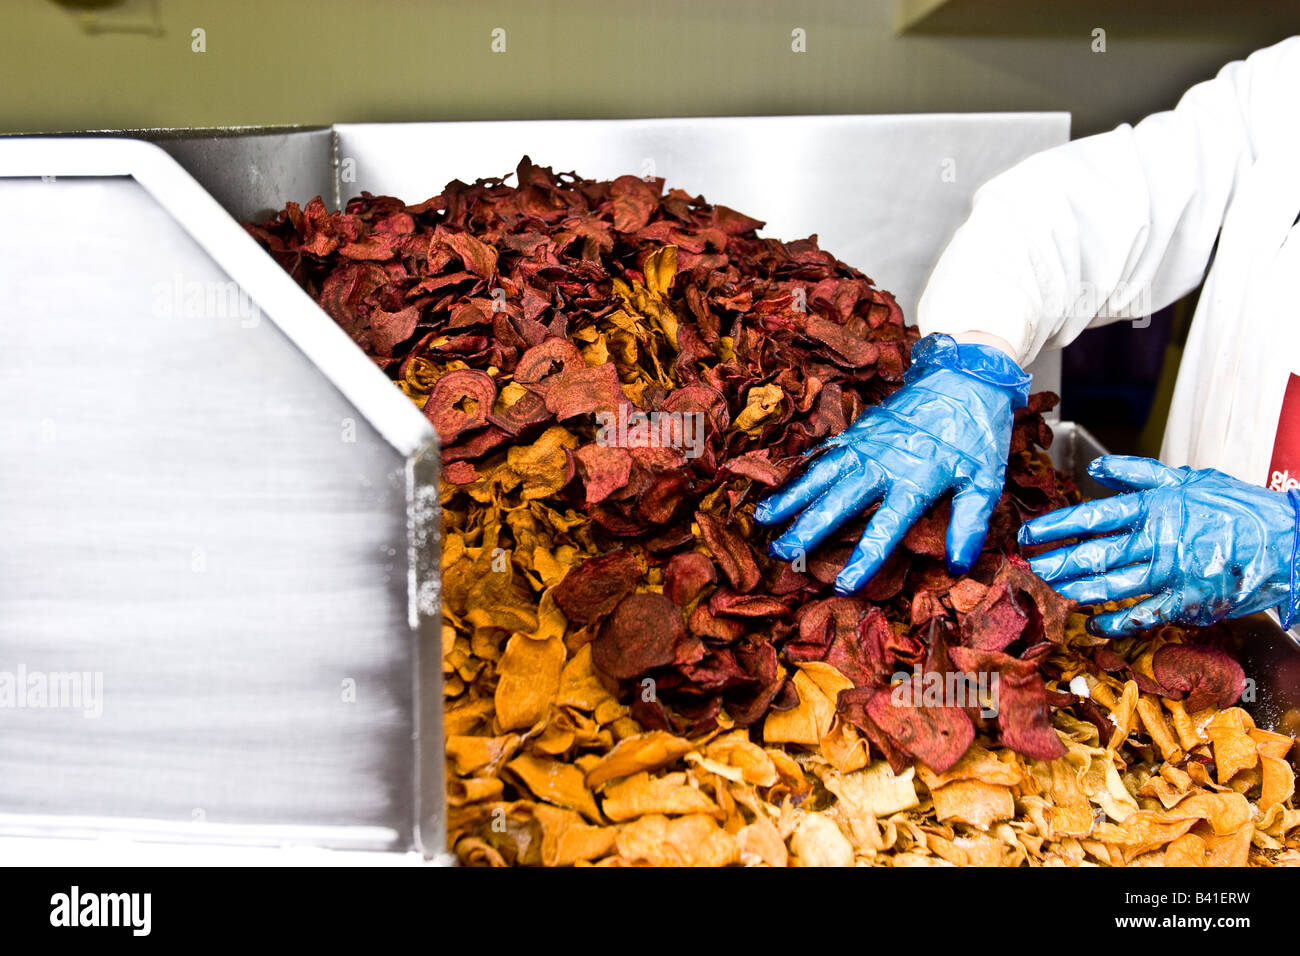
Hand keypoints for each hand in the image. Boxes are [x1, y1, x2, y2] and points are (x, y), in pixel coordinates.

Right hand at [754, 333, 1029, 594]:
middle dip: (806, 529)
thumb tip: (958, 566)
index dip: (863, 560)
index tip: (843, 586)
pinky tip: (779, 484)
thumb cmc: (979, 431)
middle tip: (781, 552)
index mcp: (915, 480)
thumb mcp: (986, 479)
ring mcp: (865, 445)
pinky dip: (801, 469)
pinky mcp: (859, 430)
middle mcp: (882, 464)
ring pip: (821, 475)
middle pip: (837, 503)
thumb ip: (970, 523)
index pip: (884, 528)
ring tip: (763, 518)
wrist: (966, 374)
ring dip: (791, 497)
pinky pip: (824, 453)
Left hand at [1020, 456, 1299, 636]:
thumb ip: (1139, 474)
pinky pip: (1142, 616)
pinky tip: (1093, 624)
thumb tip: (1097, 468)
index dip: (1056, 526)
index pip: (1093, 516)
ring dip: (1076, 589)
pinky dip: (1114, 622)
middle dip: (1057, 561)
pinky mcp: (1188, 602)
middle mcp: (1159, 540)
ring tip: (1053, 589)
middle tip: (1030, 567)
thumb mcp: (1188, 479)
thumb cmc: (1238, 509)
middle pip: (1094, 554)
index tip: (1028, 534)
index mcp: (1156, 507)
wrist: (1289, 542)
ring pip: (1111, 586)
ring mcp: (1173, 574)